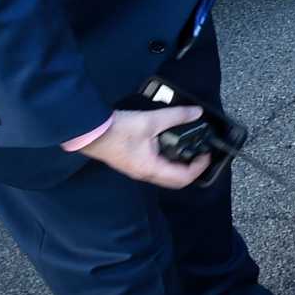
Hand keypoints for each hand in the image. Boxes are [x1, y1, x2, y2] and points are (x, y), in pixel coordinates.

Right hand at [76, 107, 210, 188]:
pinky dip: (168, 161)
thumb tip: (196, 112)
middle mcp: (145, 174)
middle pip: (175, 181)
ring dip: (179, 166)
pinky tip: (169, 146)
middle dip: (192, 170)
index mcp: (151, 168)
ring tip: (188, 149)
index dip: (199, 168)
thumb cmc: (117, 130)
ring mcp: (137, 170)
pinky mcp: (132, 164)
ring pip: (165, 176)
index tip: (206, 154)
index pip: (183, 178)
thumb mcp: (150, 120)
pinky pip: (156, 168)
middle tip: (200, 154)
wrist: (88, 132)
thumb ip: (176, 116)